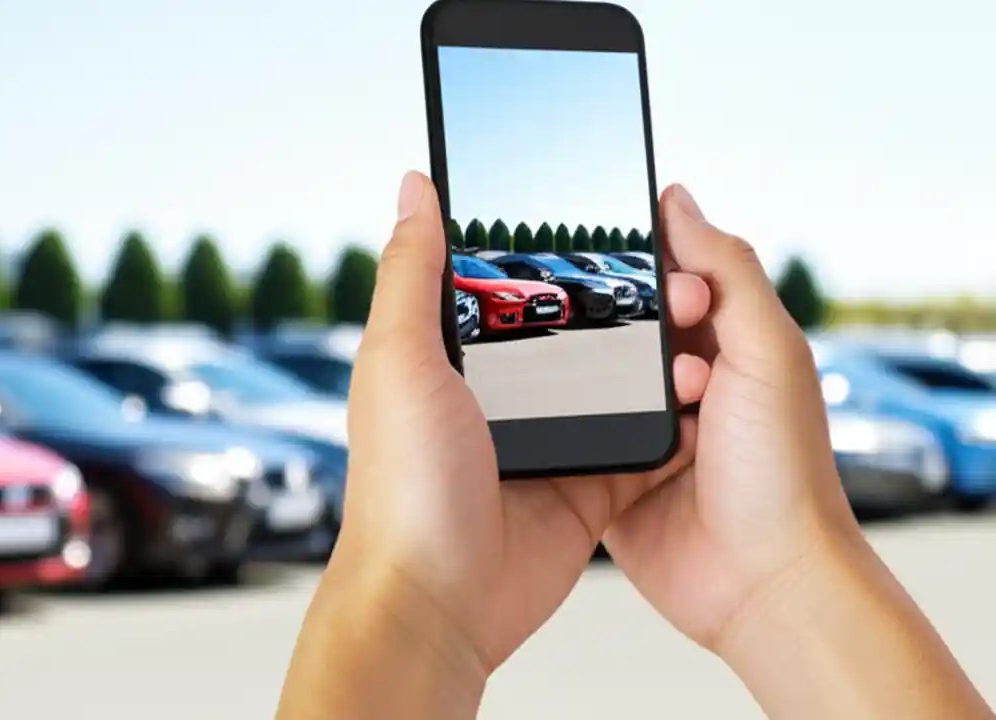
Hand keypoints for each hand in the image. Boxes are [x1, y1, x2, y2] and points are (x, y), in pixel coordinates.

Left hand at [279, 172, 714, 716]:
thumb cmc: (403, 484)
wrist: (441, 602)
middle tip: (670, 263)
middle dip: (620, 292)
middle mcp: (496, 390)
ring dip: (655, 349)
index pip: (500, 277)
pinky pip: (641, 438)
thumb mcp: (398, 359)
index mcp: (445, 354)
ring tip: (696, 313)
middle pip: (570, 320)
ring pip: (614, 373)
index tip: (593, 203)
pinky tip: (702, 384)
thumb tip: (415, 185)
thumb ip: (411, 272)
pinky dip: (671, 416)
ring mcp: (546, 435)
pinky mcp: (588, 482)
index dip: (543, 243)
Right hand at [601, 184, 861, 649]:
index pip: (671, 276)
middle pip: (620, 322)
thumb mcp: (766, 350)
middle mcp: (681, 382)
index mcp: (725, 343)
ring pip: (587, 374)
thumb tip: (677, 197)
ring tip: (578, 369)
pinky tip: (544, 410)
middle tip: (589, 314)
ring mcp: (641, 429)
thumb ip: (727, 270)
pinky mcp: (604, 475)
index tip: (620, 255)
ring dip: (579, 370)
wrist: (760, 582)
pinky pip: (570, 432)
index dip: (646, 260)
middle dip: (602, 314)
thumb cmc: (782, 471)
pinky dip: (561, 422)